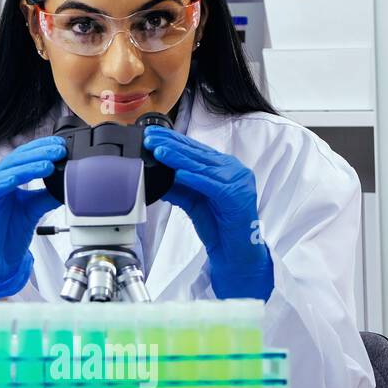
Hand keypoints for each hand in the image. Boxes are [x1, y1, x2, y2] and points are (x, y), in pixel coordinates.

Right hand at [0, 135, 66, 298]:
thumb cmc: (7, 235)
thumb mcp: (32, 210)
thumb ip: (45, 196)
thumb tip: (66, 183)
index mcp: (4, 180)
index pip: (23, 157)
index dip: (41, 149)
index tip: (60, 145)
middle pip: (16, 159)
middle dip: (39, 152)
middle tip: (59, 149)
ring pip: (7, 170)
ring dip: (29, 164)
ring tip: (49, 162)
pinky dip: (9, 180)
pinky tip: (22, 176)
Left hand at [143, 126, 273, 300]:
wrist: (235, 252)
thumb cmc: (218, 226)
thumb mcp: (192, 201)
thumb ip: (177, 186)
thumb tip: (154, 175)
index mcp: (223, 167)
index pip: (194, 150)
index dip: (173, 141)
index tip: (152, 135)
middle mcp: (232, 170)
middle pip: (196, 155)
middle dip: (171, 145)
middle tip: (150, 138)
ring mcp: (237, 182)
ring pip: (202, 167)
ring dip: (178, 158)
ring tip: (159, 151)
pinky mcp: (236, 196)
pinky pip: (211, 185)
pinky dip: (195, 179)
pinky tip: (178, 174)